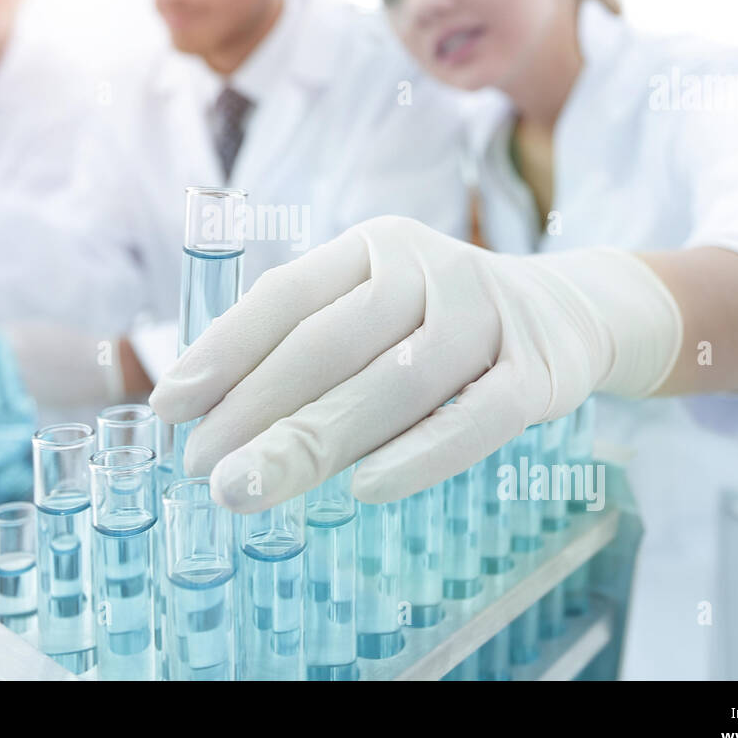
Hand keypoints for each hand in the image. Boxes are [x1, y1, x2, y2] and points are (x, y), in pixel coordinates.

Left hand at [149, 215, 680, 509]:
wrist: (567, 311)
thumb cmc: (438, 321)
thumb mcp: (375, 307)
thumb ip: (309, 344)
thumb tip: (210, 417)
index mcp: (371, 246)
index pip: (285, 297)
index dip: (223, 352)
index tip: (170, 408)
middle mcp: (425, 266)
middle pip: (328, 344)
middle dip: (254, 413)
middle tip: (199, 471)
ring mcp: (485, 314)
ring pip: (393, 384)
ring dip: (316, 442)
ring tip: (250, 490)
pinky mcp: (535, 372)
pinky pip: (473, 418)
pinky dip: (417, 455)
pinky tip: (363, 492)